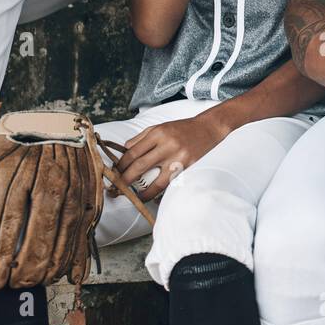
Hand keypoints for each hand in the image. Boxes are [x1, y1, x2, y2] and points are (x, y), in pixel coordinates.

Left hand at [114, 112, 231, 201]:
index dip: (121, 165)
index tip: (116, 172)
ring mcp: (179, 158)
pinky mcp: (189, 167)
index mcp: (158, 133)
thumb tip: (124, 151)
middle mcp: (168, 145)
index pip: (133, 152)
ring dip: (143, 192)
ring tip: (134, 197)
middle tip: (117, 188)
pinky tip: (153, 195)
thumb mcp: (160, 127)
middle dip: (125, 179)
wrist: (208, 128)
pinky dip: (160, 192)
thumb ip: (141, 138)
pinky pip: (171, 184)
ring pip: (156, 181)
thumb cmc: (182, 129)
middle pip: (140, 166)